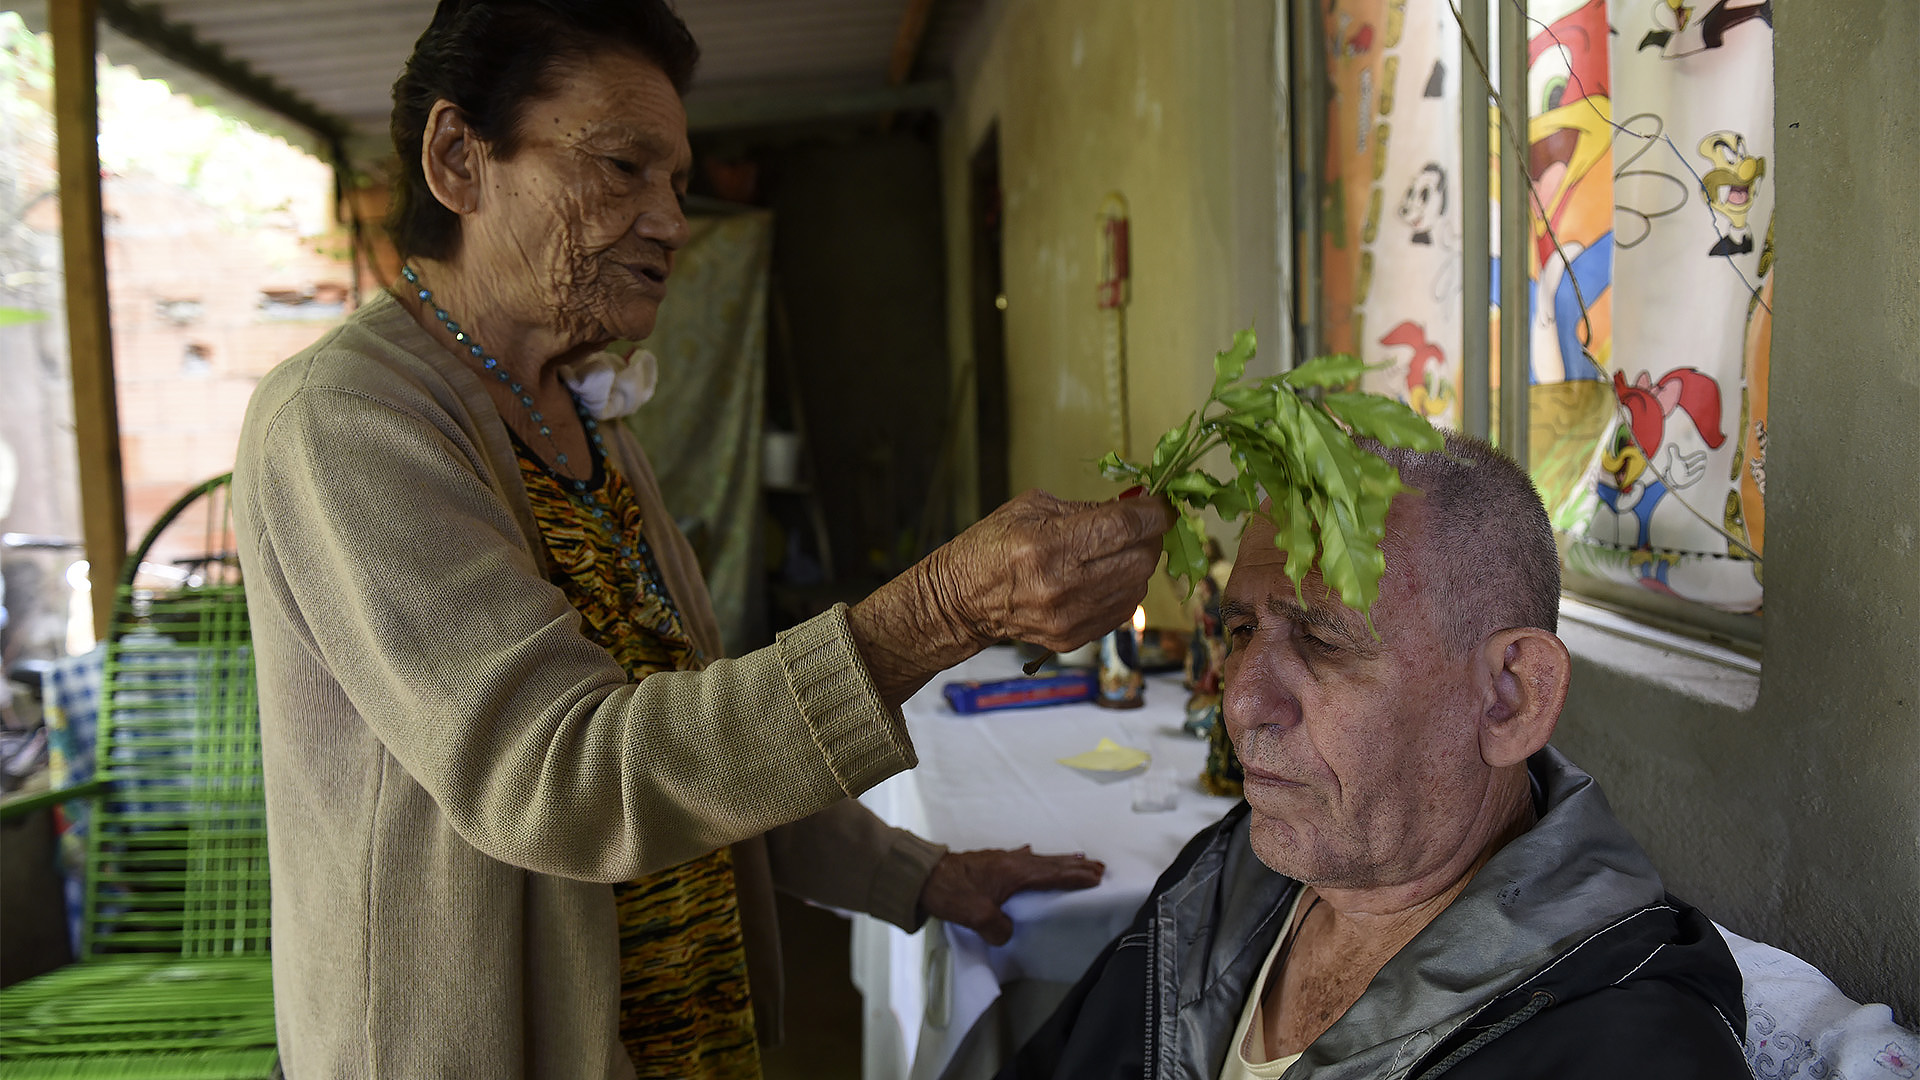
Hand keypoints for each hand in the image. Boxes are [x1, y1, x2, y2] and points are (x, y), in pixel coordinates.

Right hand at [851, 490, 1172, 702]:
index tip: (1161, 504)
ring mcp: (1070, 617)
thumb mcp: (1032, 508)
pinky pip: (1124, 609)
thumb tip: (1133, 506)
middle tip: (1139, 526)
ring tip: (1115, 552)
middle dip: (1148, 537)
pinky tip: (1104, 576)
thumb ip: (1086, 509)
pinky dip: (1124, 588)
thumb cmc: (993, 546)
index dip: (1154, 512)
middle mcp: (1062, 585)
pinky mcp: (1074, 638)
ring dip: (1137, 563)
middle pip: (1140, 557)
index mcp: (1048, 544)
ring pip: (1138, 585)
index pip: (1125, 526)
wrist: (963, 601)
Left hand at [918, 846, 1105, 945]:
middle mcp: (1011, 862)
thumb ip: (997, 927)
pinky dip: (1033, 858)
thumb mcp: (975, 916)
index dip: (1075, 876)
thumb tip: (1006, 933)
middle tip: (1099, 867)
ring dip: (1059, 861)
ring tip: (1078, 860)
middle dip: (1075, 866)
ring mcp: (1000, 860)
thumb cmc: (949, 893)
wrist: (920, 876)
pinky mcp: (988, 863)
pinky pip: (1020, 858)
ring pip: (1037, 859)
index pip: (1052, 874)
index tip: (1097, 876)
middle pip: (1050, 863)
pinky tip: (1031, 852)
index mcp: (1013, 873)